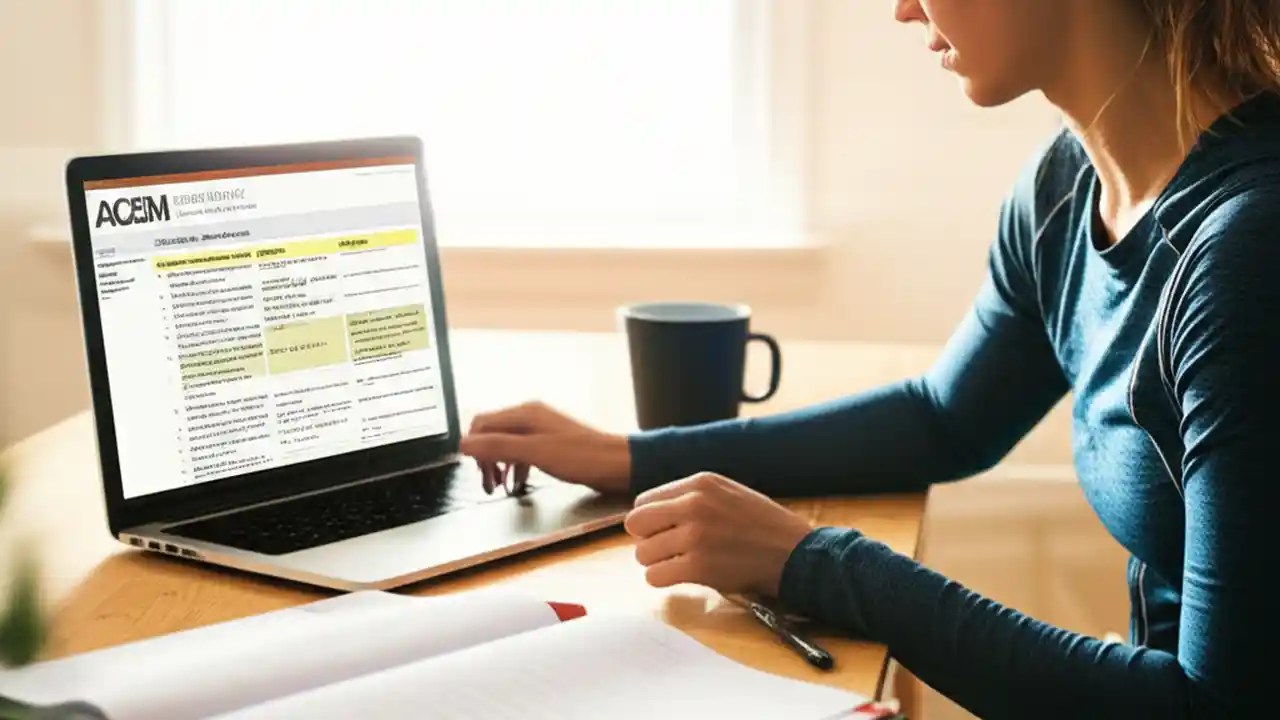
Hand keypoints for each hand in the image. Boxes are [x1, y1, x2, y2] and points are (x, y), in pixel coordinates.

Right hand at [460, 401, 631, 494]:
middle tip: (488, 484)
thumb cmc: (581, 457)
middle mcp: (530, 417)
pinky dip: (516, 467)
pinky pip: (523, 452)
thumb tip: (464, 444)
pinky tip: (519, 482)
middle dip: (485, 458)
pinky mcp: (551, 444)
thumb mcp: (534, 452)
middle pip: (492, 433)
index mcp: (524, 414)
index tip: (476, 472)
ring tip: (499, 486)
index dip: (473, 447)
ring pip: (507, 444)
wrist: (618, 464)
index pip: (482, 424)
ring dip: (499, 464)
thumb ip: (498, 446)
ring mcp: (541, 430)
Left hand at [624, 472, 813, 597]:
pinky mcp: (698, 567)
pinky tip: (680, 576)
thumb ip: (692, 496)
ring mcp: (694, 536)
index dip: (651, 519)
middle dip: (646, 538)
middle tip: (666, 549)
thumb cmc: (763, 525)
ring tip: (679, 563)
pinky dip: (662, 579)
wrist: (794, 553)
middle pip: (635, 523)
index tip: (665, 531)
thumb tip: (652, 512)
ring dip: (656, 562)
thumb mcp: (728, 493)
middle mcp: (693, 505)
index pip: (644, 500)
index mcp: (700, 483)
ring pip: (642, 553)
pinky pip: (654, 576)